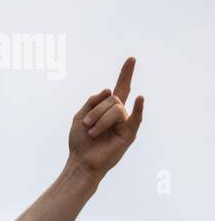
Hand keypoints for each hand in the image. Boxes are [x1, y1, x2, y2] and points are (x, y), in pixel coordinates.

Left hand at [69, 57, 144, 178]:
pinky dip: (138, 108)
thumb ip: (92, 101)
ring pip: (116, 108)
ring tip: (92, 132)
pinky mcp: (129, 134)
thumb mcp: (79, 116)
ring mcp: (126, 123)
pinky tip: (140, 98)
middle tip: (85, 125)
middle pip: (112, 99)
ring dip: (99, 120)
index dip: (126, 73)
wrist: (81, 161)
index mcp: (108, 109)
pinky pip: (135, 118)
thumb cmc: (80, 141)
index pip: (120, 88)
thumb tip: (109, 90)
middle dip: (95, 111)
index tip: (131, 59)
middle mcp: (120, 113)